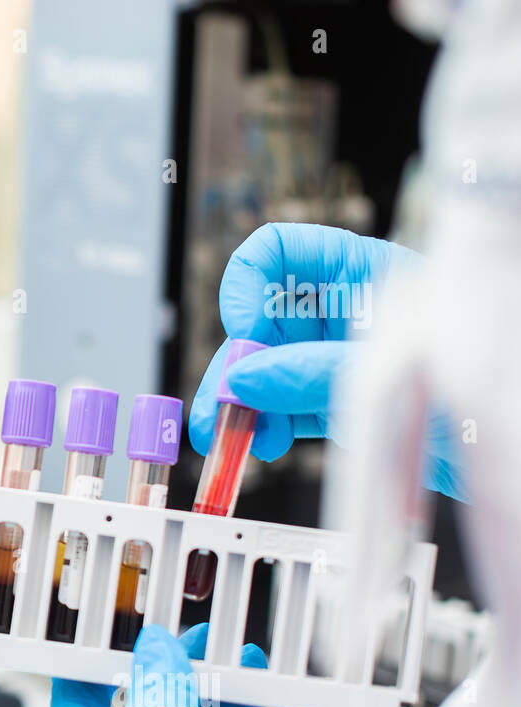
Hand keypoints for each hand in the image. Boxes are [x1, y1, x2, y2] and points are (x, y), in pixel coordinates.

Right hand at [188, 223, 463, 498]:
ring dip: (236, 401)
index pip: (282, 252)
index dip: (248, 285)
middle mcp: (341, 312)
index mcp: (363, 275)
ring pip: (261, 368)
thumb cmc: (486, 387)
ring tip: (229, 440)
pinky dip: (260, 425)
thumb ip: (313, 374)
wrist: (516, 449)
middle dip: (232, 361)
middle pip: (260, 319)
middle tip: (220, 407)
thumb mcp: (396, 373)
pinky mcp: (334, 402)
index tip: (242, 335)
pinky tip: (260, 445)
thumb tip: (243, 381)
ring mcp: (334, 357)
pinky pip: (279, 405)